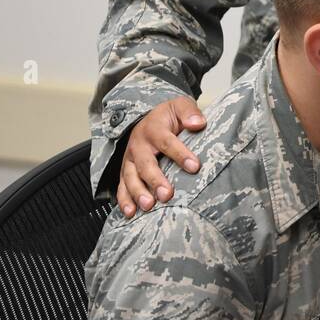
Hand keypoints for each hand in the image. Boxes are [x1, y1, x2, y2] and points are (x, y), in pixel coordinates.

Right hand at [117, 96, 204, 217]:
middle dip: (155, 180)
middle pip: (145, 164)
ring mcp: (129, 159)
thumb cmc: (169, 117)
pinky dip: (124, 200)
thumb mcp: (180, 106)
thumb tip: (198, 123)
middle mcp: (138, 145)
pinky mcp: (125, 171)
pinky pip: (121, 187)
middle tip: (166, 195)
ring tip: (149, 206)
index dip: (180, 154)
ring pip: (130, 177)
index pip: (167, 142)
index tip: (194, 167)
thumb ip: (190, 112)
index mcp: (154, 128)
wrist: (149, 119)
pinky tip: (130, 213)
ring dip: (138, 193)